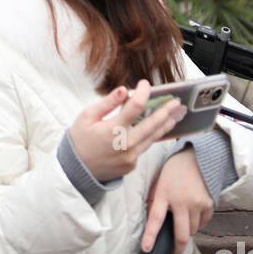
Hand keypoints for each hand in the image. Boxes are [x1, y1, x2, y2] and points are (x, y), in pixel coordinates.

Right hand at [69, 79, 186, 182]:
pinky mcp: (132, 165)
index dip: (143, 93)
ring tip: (175, 115)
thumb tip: (124, 90)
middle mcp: (127, 144)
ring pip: (152, 138)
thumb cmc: (80, 139)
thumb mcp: (87, 116)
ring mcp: (131, 157)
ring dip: (164, 125)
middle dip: (165, 111)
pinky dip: (151, 137)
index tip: (145, 84)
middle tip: (176, 102)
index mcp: (114, 129)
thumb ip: (107, 103)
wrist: (77, 169)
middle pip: (152, 124)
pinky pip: (144, 148)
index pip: (136, 106)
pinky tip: (156, 129)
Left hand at [141, 147, 213, 253]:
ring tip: (183, 215)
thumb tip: (152, 221)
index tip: (146, 248)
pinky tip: (193, 210)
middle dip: (177, 249)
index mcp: (164, 194)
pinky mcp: (208, 204)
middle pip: (181, 234)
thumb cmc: (173, 170)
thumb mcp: (159, 181)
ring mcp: (196, 203)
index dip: (150, 235)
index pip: (155, 218)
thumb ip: (155, 200)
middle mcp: (181, 201)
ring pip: (192, 230)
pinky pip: (203, 223)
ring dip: (187, 229)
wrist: (195, 158)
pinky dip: (198, 223)